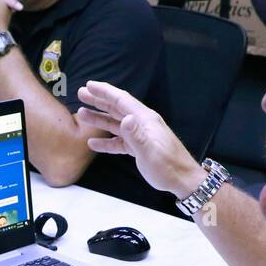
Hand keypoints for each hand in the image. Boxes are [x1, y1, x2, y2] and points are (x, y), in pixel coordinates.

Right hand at [75, 81, 206, 197]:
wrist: (183, 180)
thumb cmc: (168, 167)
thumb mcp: (149, 152)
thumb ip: (136, 135)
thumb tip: (125, 118)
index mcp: (145, 120)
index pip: (122, 100)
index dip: (105, 92)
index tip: (89, 85)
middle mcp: (142, 124)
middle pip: (117, 108)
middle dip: (99, 100)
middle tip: (81, 93)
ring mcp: (140, 136)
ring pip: (116, 123)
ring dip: (99, 118)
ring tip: (82, 114)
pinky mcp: (139, 148)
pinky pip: (119, 141)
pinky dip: (106, 141)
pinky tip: (93, 144)